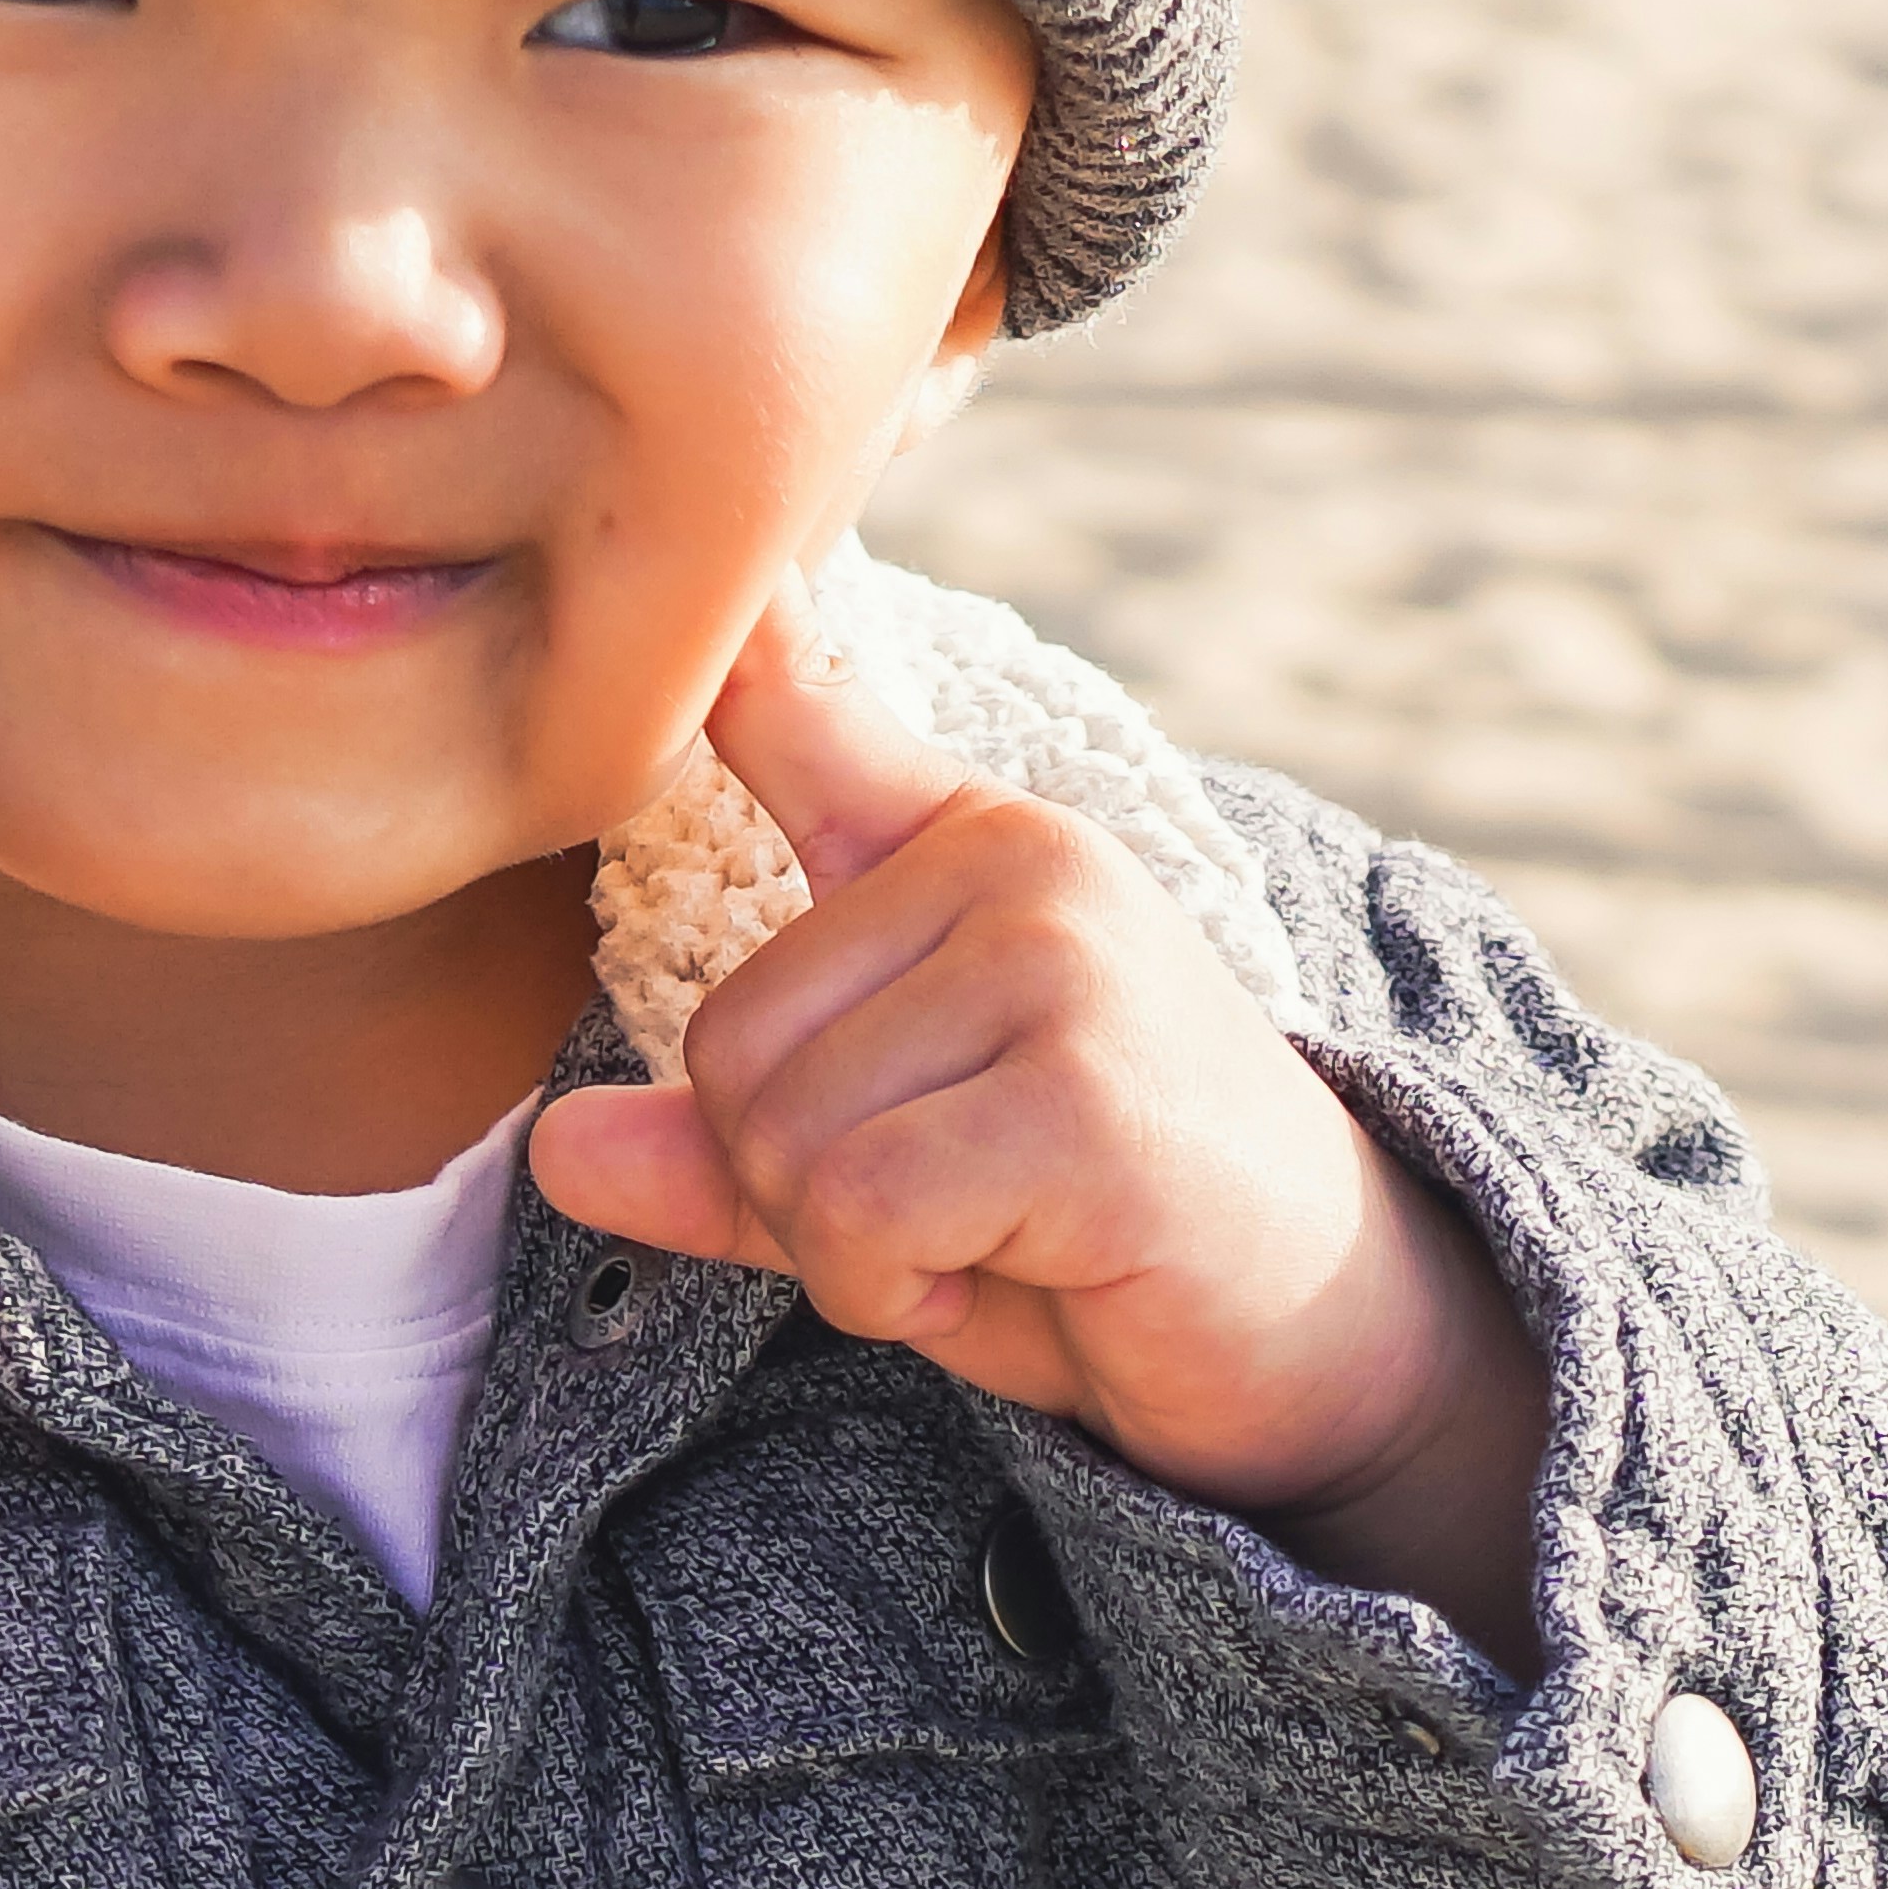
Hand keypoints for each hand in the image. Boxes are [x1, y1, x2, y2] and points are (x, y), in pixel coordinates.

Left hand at [529, 581, 1549, 1656]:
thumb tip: (554, 1147)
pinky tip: (1017, 1272)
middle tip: (948, 1212)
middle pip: (731, 1048)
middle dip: (794, 1186)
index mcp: (971, 844)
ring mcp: (1060, 968)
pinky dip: (895, 1290)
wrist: (1333, 1335)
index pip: (802, 714)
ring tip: (992, 1239)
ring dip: (851, 1252)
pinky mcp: (1083, 1101)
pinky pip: (854, 1212)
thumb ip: (734, 1149)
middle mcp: (1019, 866)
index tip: (728, 553)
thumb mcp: (889, 1176)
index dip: (741, 639)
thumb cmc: (1098, 1237)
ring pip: (781, 1140)